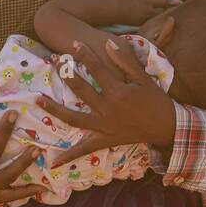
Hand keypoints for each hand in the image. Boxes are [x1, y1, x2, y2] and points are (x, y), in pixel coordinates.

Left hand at [40, 37, 175, 170]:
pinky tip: (53, 162)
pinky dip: (69, 156)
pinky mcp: (105, 140)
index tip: (73, 44)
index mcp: (118, 91)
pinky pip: (84, 149)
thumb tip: (109, 44)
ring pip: (74, 118)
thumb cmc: (156, 101)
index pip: (97, 69)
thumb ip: (126, 61)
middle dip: (67, 74)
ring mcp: (104, 126)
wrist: (167, 127)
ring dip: (55, 109)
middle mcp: (108, 108)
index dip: (84, 55)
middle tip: (55, 62)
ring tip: (38, 100)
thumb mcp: (144, 79)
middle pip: (81, 89)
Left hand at [115, 0, 180, 23]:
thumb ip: (149, 20)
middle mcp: (149, 4)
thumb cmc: (125, 18)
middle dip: (167, 1)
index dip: (167, 10)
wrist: (114, 9)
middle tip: (169, 0)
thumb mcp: (139, 23)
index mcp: (149, 14)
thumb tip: (157, 20)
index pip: (163, 12)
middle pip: (164, 1)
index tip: (170, 10)